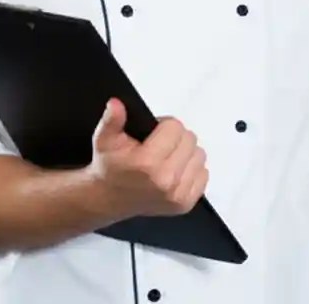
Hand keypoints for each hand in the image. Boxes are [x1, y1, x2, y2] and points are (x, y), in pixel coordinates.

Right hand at [87, 98, 207, 218]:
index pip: (175, 127)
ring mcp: (177, 194)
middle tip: (159, 145)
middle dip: (176, 137)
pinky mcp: (185, 204)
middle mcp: (165, 180)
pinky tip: (174, 171)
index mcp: (147, 163)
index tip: (154, 133)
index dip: (164, 125)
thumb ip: (111, 120)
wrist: (109, 198)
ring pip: (199, 155)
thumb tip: (116, 104)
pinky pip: (203, 174)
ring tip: (167, 157)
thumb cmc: (110, 168)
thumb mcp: (104, 139)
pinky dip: (191, 170)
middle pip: (190, 139)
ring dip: (186, 153)